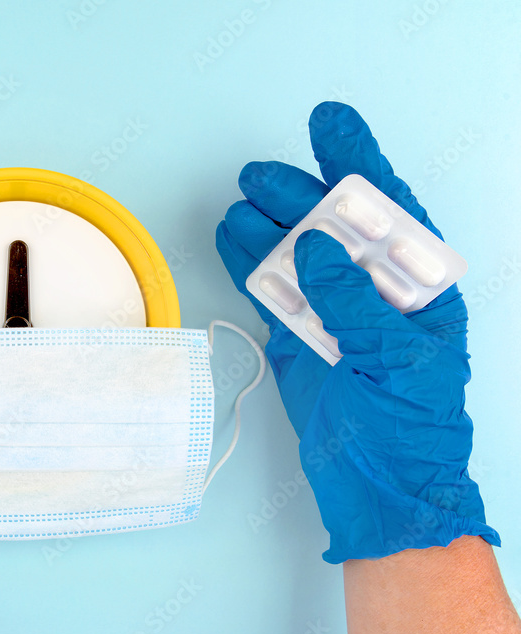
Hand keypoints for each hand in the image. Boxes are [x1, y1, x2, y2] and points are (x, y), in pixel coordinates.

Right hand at [215, 103, 498, 561]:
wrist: (379, 493)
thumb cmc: (410, 431)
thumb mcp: (398, 359)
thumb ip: (357, 300)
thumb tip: (316, 249)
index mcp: (419, 286)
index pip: (391, 210)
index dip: (360, 161)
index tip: (330, 122)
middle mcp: (375, 291)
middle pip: (333, 226)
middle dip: (299, 195)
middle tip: (261, 178)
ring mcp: (334, 313)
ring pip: (295, 256)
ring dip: (266, 229)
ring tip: (239, 207)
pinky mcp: (299, 338)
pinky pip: (271, 292)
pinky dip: (248, 267)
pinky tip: (231, 240)